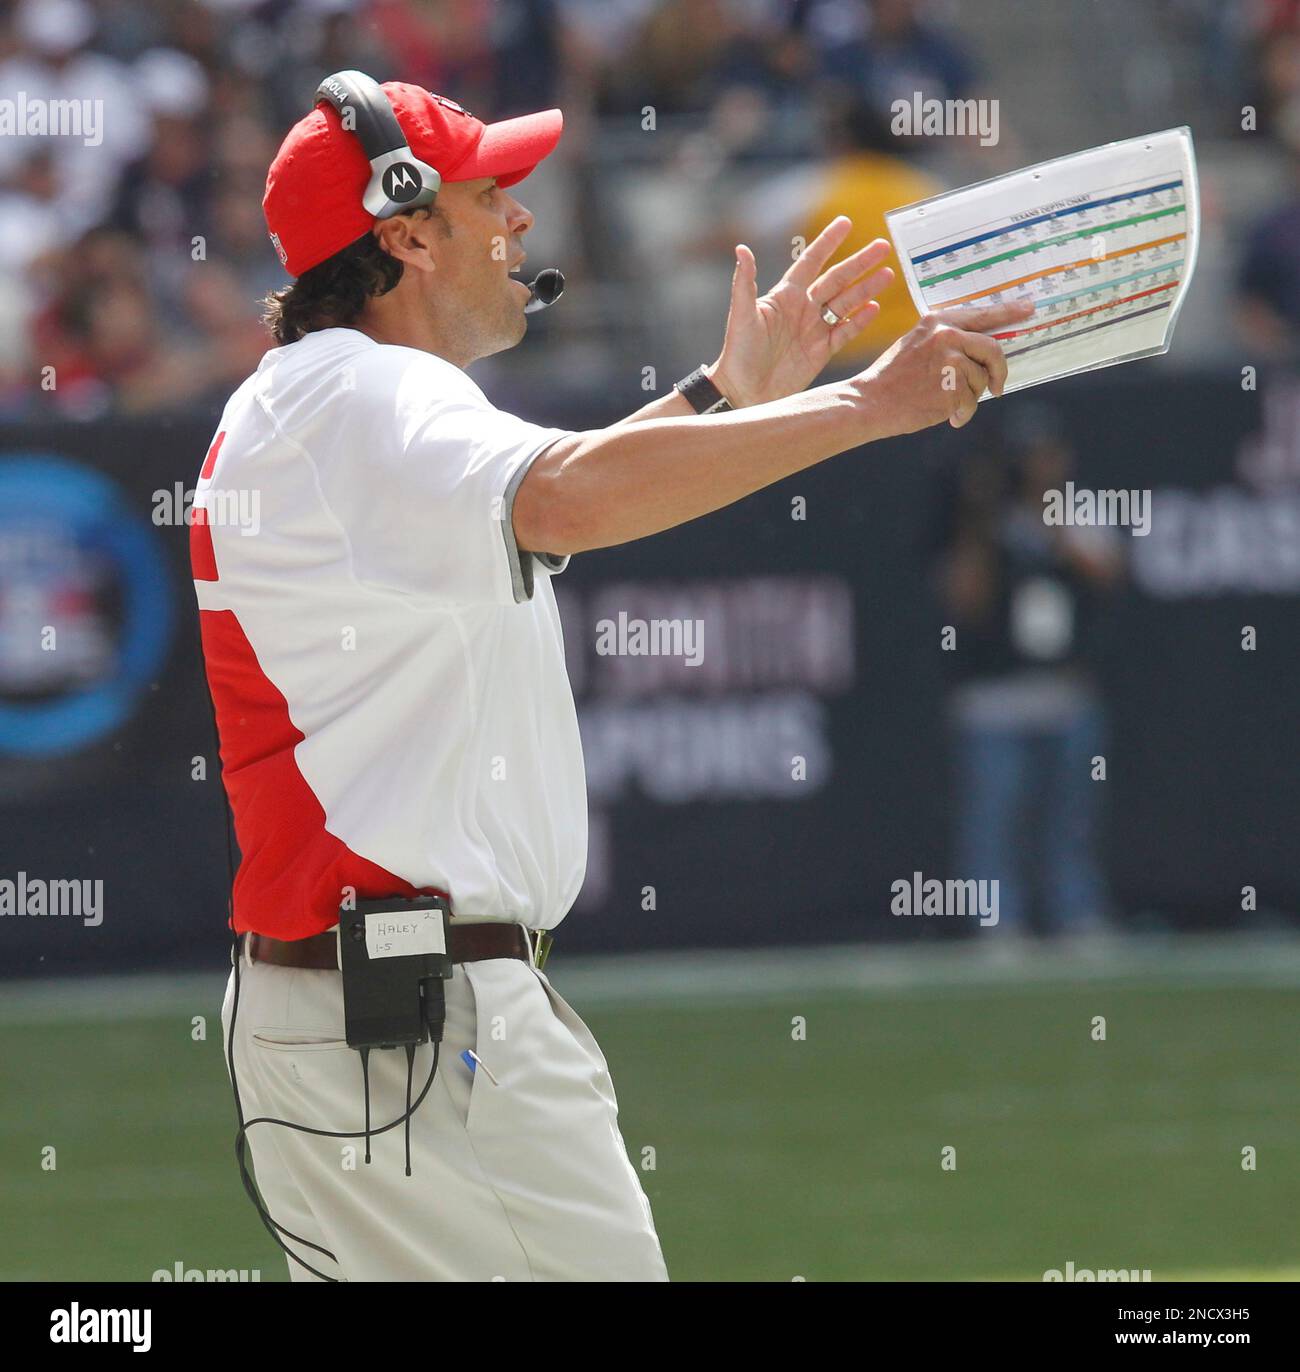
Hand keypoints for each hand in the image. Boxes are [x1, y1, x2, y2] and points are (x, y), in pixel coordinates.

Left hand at [708, 217, 894, 407]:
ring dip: (866, 288)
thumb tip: (742, 249)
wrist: (745, 391)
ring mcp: (814, 329)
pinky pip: (845, 331)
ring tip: (888, 275)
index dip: (828, 242)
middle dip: (859, 262)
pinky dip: (860, 320)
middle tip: (883, 246)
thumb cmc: (738, 352)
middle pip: (837, 279)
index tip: (845, 223)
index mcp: (785, 295)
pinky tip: (875, 308)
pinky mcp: (822, 351)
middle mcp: (803, 308)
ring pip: (846, 303)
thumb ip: (745, 282)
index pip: (811, 261)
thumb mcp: (741, 315)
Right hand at [853, 298, 1036, 436]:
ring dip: (970, 397)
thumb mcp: (917, 344)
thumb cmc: (892, 378)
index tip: (1029, 309)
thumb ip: (947, 340)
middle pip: (993, 350)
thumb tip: (983, 351)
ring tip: (946, 402)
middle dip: (998, 372)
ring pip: (982, 381)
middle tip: (997, 386)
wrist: (870, 401)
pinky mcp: (952, 387)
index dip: (1009, 312)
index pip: (982, 315)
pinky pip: (971, 403)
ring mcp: (951, 361)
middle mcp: (947, 336)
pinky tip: (944, 415)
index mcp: (939, 322)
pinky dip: (962, 414)